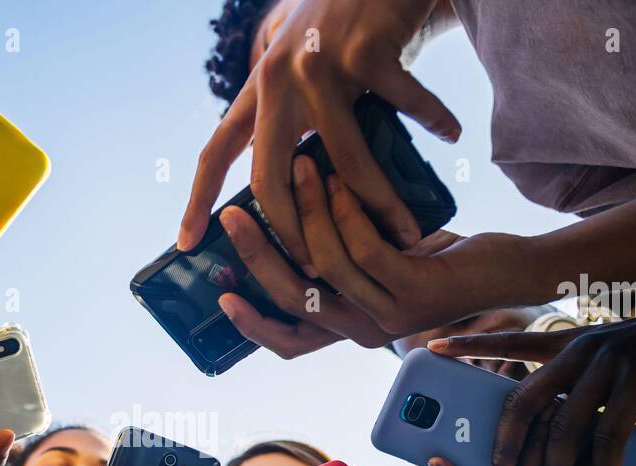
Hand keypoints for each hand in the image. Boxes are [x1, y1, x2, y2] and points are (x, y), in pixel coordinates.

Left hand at [180, 0, 459, 263]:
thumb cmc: (345, 17)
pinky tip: (450, 135)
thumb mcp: (301, 60)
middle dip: (295, 233)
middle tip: (321, 270)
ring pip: (345, 160)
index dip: (196, 199)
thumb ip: (289, 108)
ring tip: (407, 230)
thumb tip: (293, 175)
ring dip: (380, 203)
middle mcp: (278, 78)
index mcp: (259, 88)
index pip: (216, 151)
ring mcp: (319, 65)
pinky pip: (404, 104)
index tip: (185, 244)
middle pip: (271, 177)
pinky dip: (432, 122)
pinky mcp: (366, 51)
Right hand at [216, 166, 537, 356]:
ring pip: (327, 267)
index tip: (221, 290)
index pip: (289, 343)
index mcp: (351, 331)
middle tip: (234, 213)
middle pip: (295, 299)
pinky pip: (365, 250)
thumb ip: (338, 260)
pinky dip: (346, 212)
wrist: (506, 272)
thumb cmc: (437, 260)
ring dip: (306, 213)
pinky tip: (341, 180)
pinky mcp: (416, 292)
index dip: (251, 324)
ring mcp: (392, 316)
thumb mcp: (379, 263)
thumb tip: (285, 223)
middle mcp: (366, 333)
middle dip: (259, 253)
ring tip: (298, 169)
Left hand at [429, 299, 635, 465]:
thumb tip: (549, 419)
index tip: (433, 345)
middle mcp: (581, 347)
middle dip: (506, 444)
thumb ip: (581, 383)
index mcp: (570, 343)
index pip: (510, 342)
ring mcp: (608, 361)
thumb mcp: (616, 362)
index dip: (471, 343)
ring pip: (565, 425)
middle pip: (524, 399)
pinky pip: (610, 433)